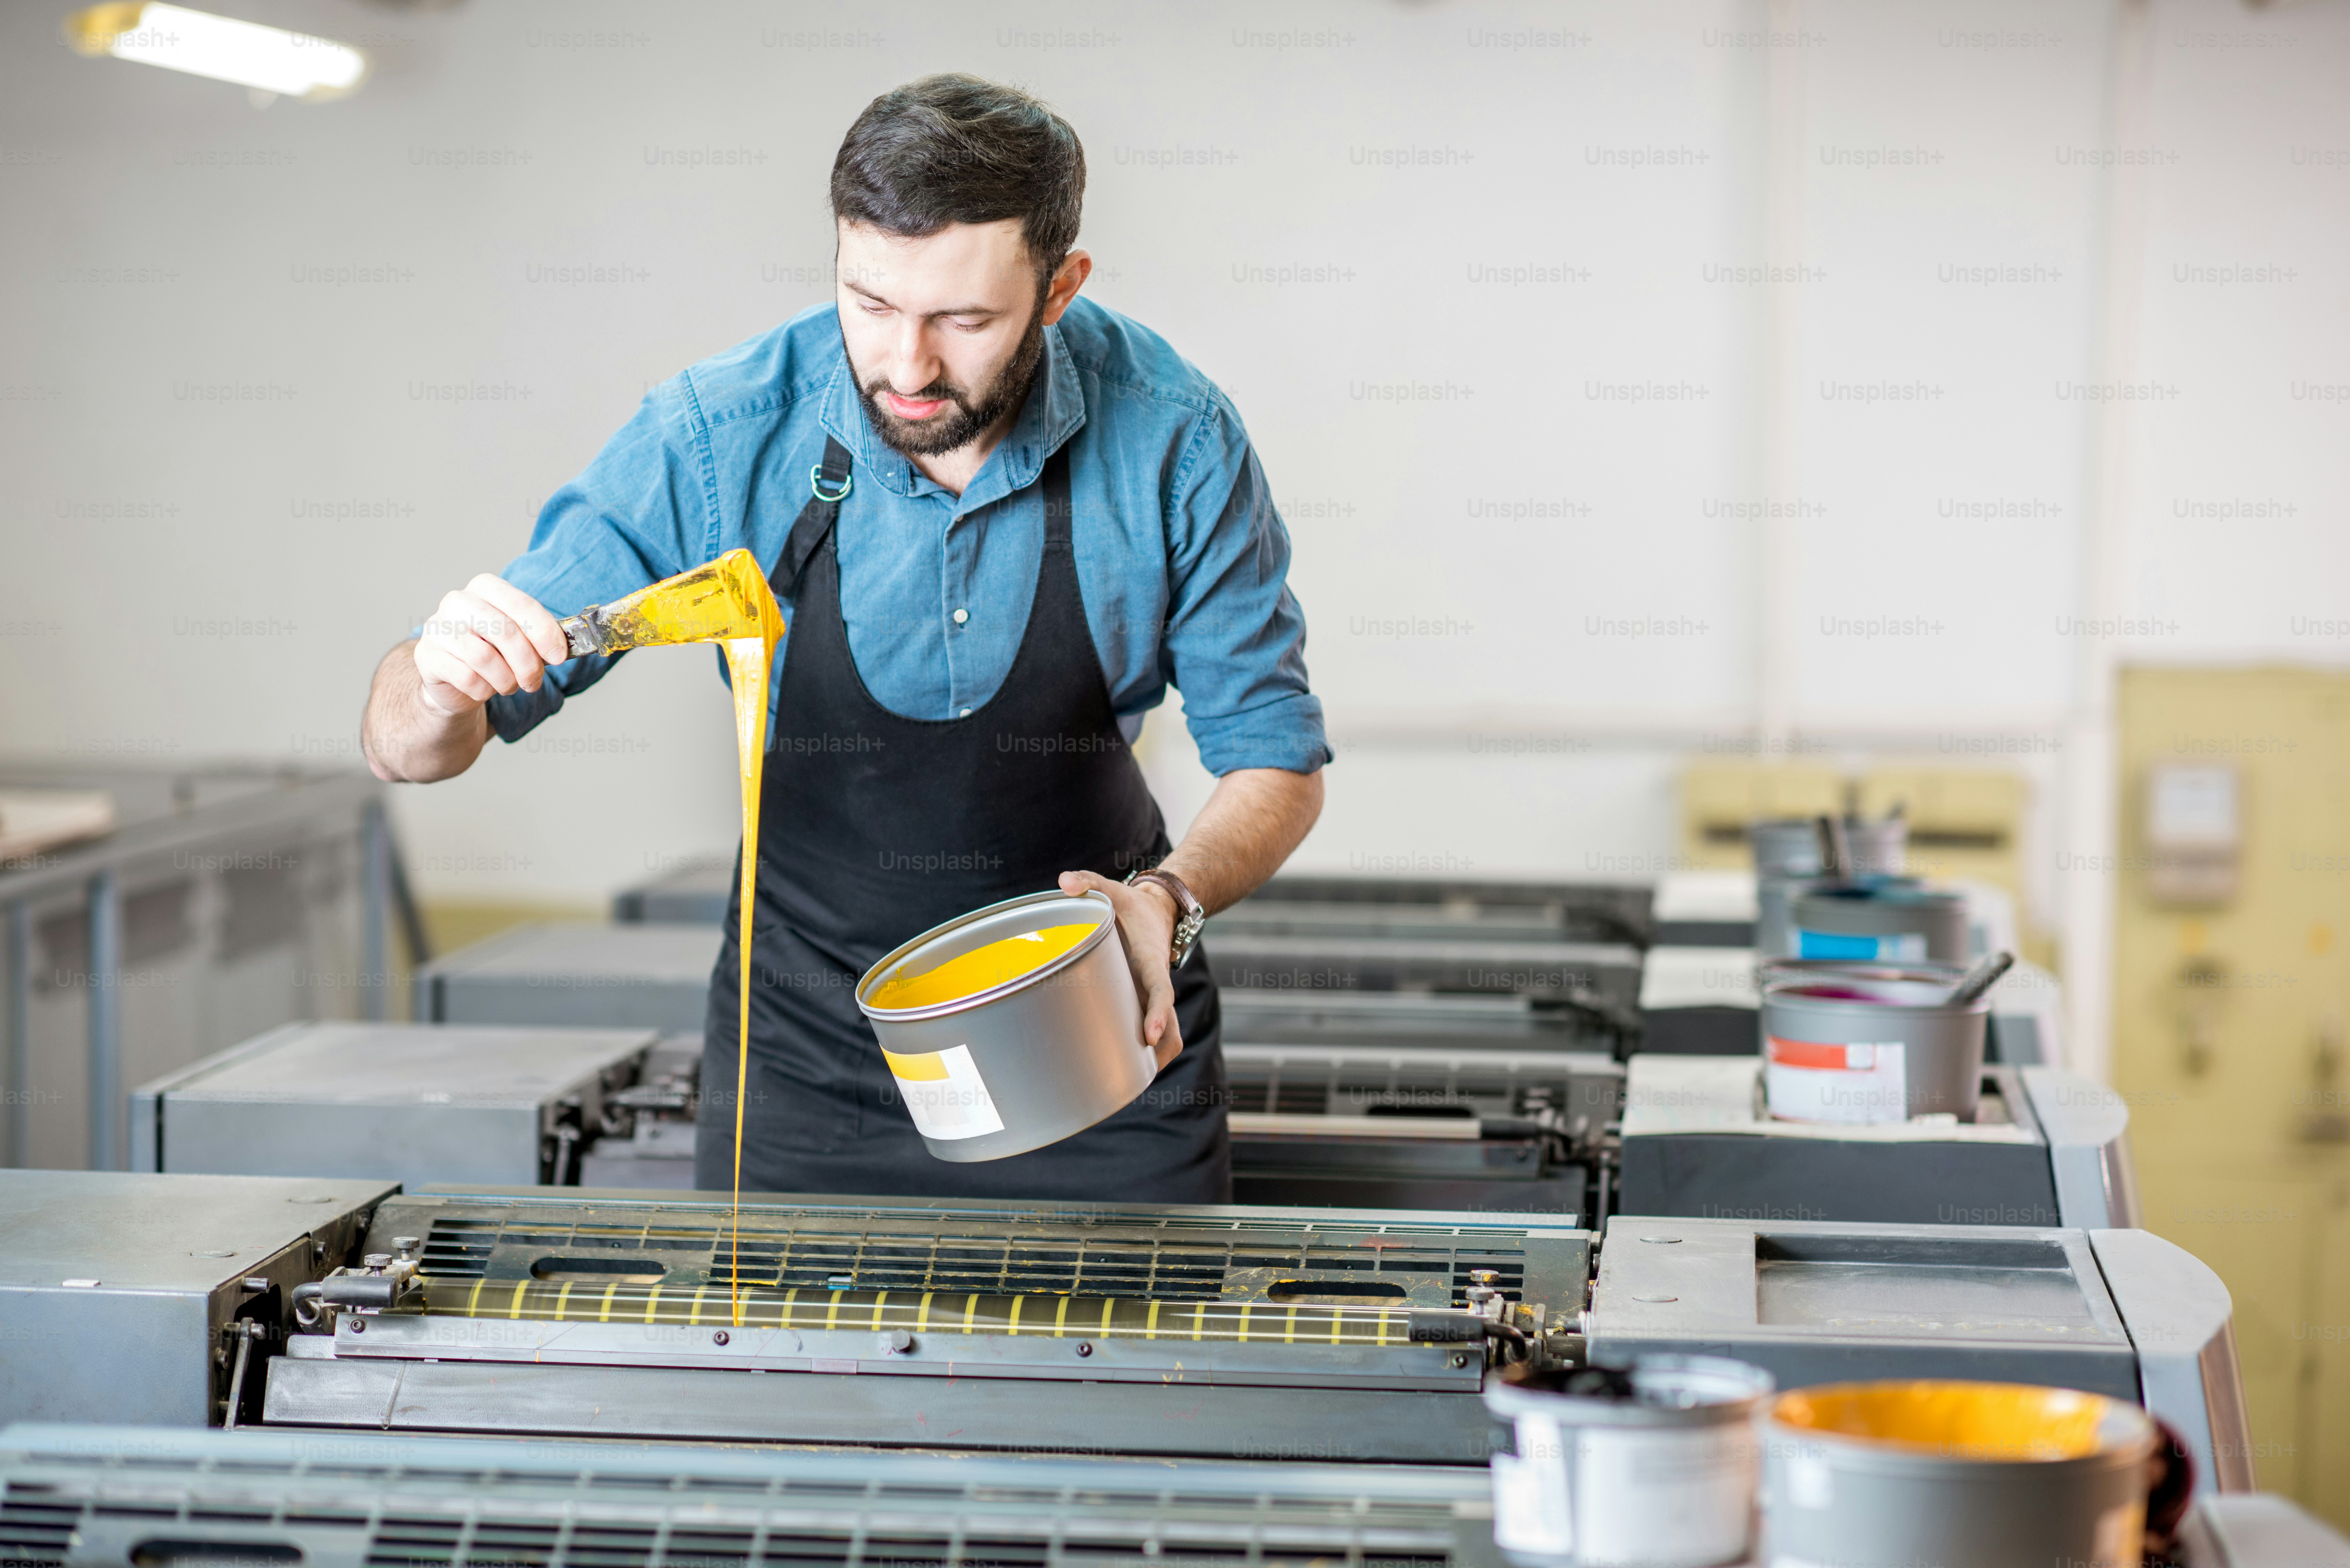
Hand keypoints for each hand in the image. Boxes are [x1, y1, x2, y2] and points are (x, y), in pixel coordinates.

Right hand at [412, 575, 570, 715]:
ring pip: (484, 657)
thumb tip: (560, 650)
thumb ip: (536, 637)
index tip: (559, 655)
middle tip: (535, 681)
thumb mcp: (516, 637)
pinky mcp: (427, 656)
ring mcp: (438, 627)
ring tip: (510, 686)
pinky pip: (467, 677)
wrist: (453, 679)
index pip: (521, 604)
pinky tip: (485, 689)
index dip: (544, 631)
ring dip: (506, 680)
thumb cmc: (491, 652)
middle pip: (504, 631)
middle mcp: (458, 601)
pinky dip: (484, 690)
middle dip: (527, 662)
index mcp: (485, 588)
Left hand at [1057, 870, 1181, 1069]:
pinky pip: (1148, 1038)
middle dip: (1157, 1056)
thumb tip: (1064, 882)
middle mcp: (1155, 987)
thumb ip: (1090, 881)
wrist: (1160, 912)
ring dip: (1148, 1064)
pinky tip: (1112, 1072)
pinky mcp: (1144, 1006)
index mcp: (1151, 963)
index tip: (1151, 1036)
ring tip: (1116, 1086)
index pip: (1161, 992)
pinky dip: (1141, 1057)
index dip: (1159, 1015)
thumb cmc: (1132, 906)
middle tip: (1130, 1078)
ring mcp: (1151, 1000)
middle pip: (1171, 1032)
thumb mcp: (1113, 889)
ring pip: (1165, 1042)